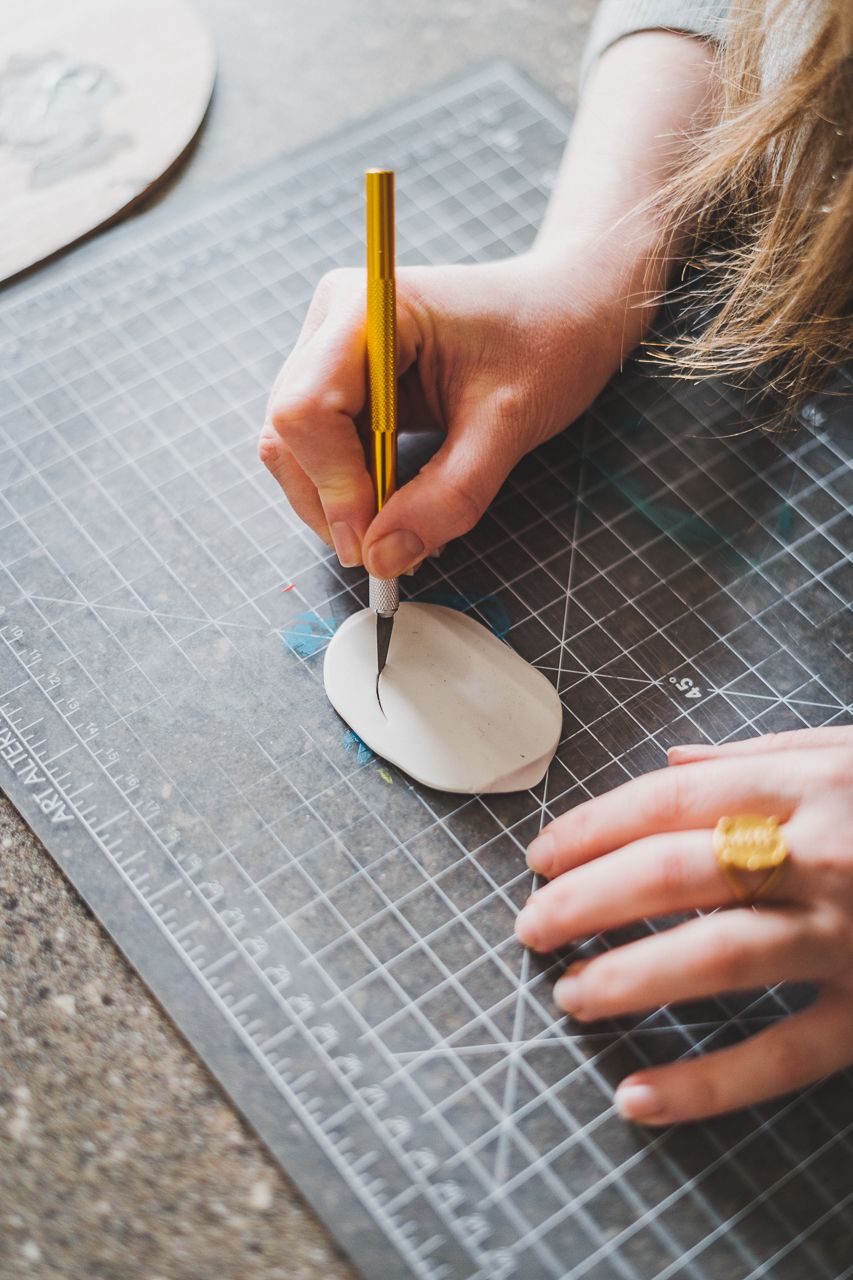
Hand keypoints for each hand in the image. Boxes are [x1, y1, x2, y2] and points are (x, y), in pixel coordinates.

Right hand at [258, 253, 638, 575]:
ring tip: (397, 536)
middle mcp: (335, 323)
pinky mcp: (344, 383)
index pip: (307, 406)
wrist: (566, 309)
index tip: (371, 540)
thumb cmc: (548, 340)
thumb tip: (383, 558)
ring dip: (336, 505)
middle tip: (385, 554)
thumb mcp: (510, 425)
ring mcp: (332, 352)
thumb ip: (449, 496)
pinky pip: (321, 450)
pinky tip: (394, 511)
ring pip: (295, 450)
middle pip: (289, 433)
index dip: (332, 483)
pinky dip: (350, 492)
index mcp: (370, 308)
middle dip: (330, 503)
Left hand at [516, 726, 852, 1123]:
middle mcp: (821, 854)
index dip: (591, 827)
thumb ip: (762, 756)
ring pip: (717, 956)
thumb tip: (672, 762)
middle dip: (586, 899)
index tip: (540, 854)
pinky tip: (639, 1097)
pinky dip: (707, 1083)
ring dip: (627, 977)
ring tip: (568, 993)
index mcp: (810, 782)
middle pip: (675, 873)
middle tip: (531, 925)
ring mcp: (849, 936)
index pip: (668, 801)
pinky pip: (784, 1055)